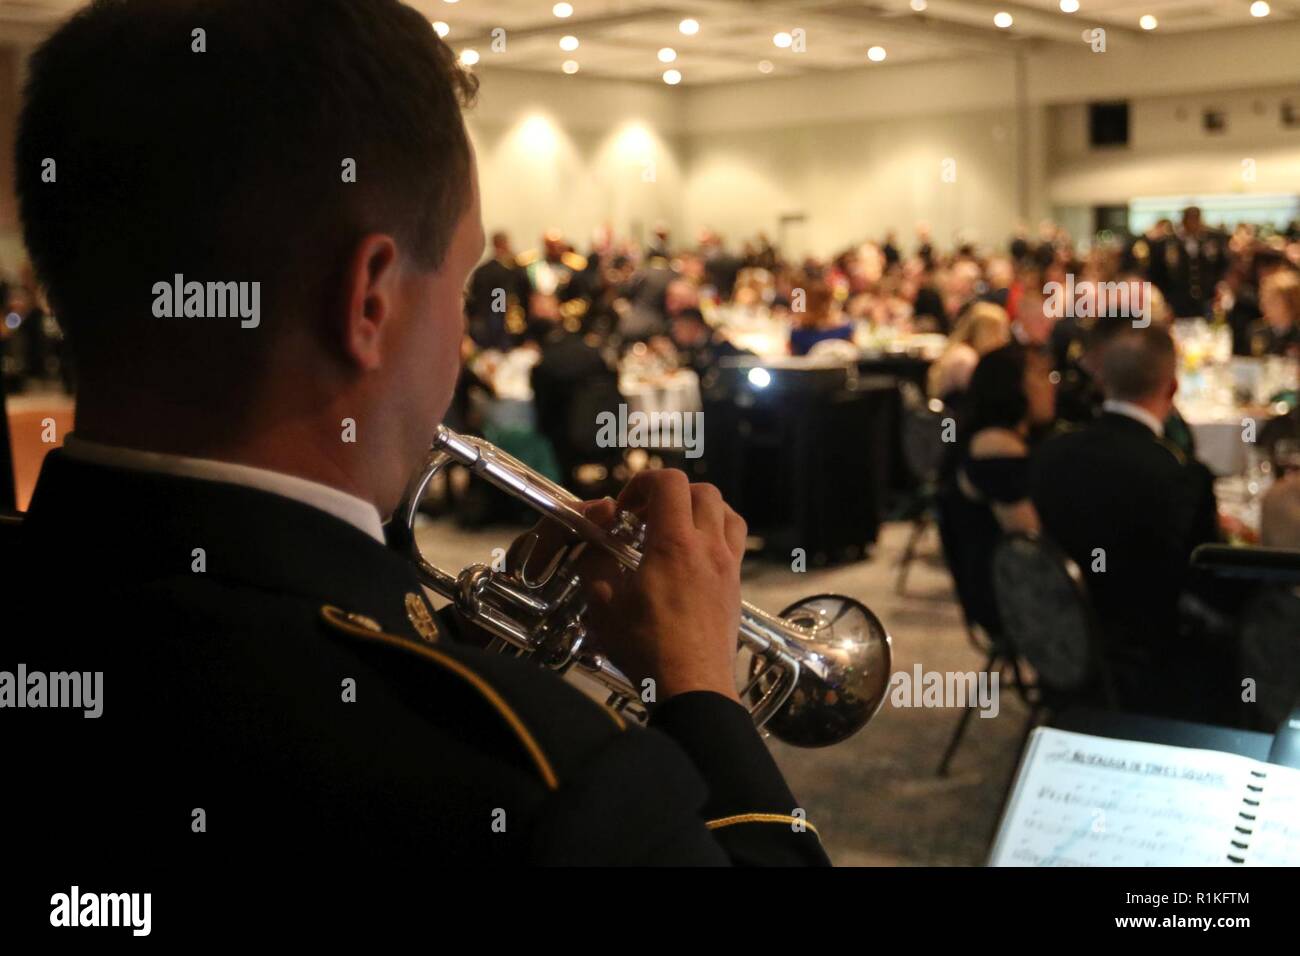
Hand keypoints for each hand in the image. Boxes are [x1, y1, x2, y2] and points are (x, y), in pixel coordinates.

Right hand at [507, 470, 745, 704]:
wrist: (692, 687)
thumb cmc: (646, 648)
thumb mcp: (603, 605)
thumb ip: (594, 565)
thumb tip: (593, 546)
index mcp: (674, 543)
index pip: (669, 483)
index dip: (643, 483)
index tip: (626, 507)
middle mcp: (708, 547)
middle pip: (702, 491)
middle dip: (671, 494)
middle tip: (647, 517)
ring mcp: (728, 566)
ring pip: (726, 512)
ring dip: (700, 509)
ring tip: (676, 528)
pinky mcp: (736, 586)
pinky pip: (734, 542)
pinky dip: (717, 534)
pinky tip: (695, 557)